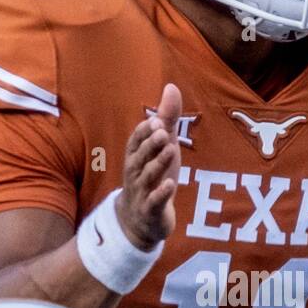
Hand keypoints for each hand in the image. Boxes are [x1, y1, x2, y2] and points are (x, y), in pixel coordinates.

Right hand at [116, 83, 181, 250]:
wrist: (141, 221)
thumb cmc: (152, 177)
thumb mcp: (162, 147)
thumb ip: (167, 119)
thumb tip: (171, 87)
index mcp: (136, 156)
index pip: (136, 141)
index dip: (144, 132)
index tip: (157, 120)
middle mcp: (135, 172)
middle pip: (140, 157)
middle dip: (150, 144)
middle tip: (163, 131)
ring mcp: (141, 192)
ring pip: (147, 177)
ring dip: (158, 163)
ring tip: (170, 150)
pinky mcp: (150, 211)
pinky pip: (154, 202)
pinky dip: (161, 193)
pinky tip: (170, 185)